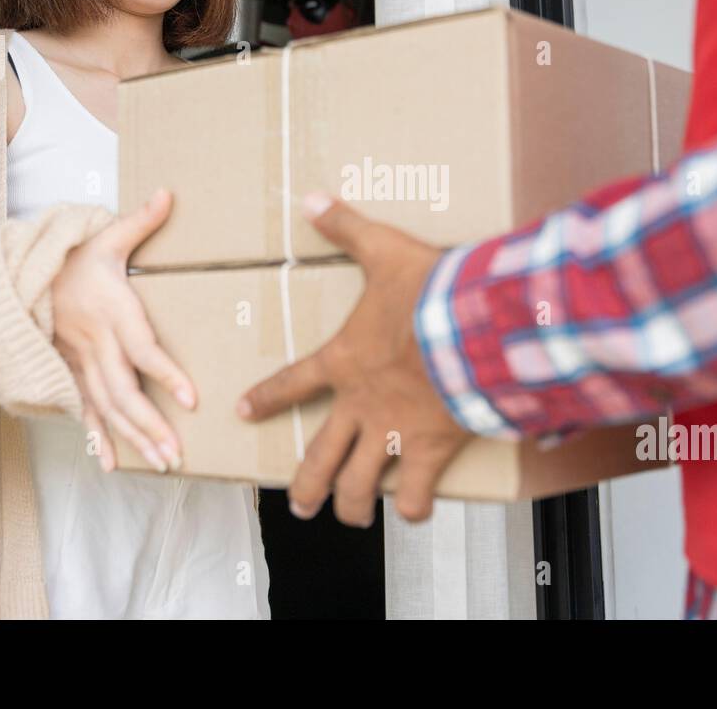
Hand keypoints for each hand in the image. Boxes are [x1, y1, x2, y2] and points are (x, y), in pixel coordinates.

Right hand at [51, 187, 194, 473]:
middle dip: (151, 424)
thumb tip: (169, 193)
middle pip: (124, 391)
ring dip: (133, 437)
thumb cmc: (69, 257)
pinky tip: (114, 465)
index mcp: (111, 311)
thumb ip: (140, 221)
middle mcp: (96, 343)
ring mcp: (79, 362)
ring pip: (107, 407)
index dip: (166, 374)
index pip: (143, 349)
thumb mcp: (104, 236)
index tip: (191, 398)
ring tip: (161, 463)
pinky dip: (97, 438)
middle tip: (177, 453)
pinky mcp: (68, 372)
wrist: (15, 277)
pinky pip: (83, 410)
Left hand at [237, 194, 473, 525]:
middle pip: (319, 459)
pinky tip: (416, 512)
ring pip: (358, 487)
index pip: (291, 383)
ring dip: (351, 506)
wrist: (472, 326)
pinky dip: (416, 507)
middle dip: (305, 487)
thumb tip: (314, 198)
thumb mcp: (384, 250)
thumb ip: (347, 227)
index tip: (244, 412)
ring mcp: (393, 433)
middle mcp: (360, 406)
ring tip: (350, 517)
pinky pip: (417, 493)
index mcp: (343, 360)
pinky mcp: (431, 449)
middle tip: (299, 505)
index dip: (266, 398)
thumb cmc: (430, 292)